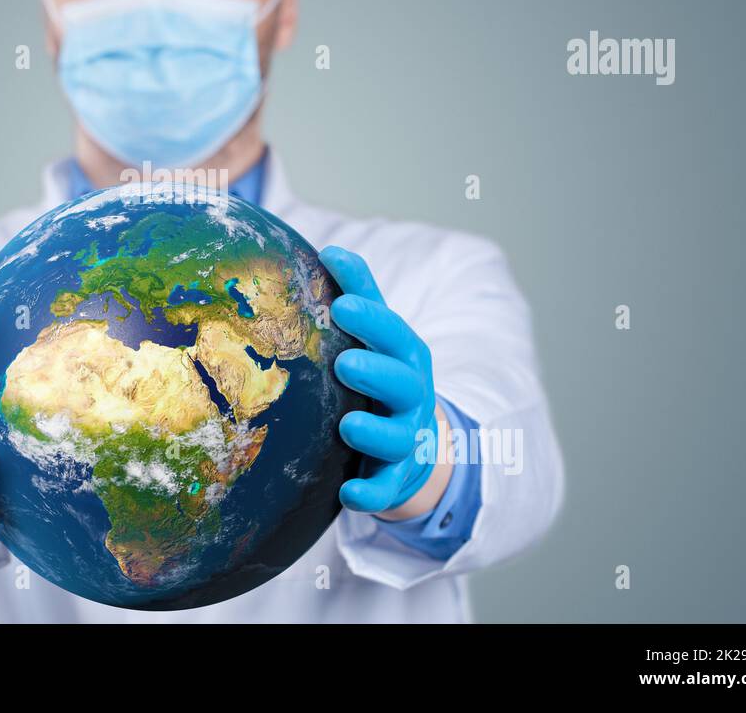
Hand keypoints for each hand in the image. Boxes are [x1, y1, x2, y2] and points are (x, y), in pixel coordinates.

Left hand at [321, 246, 438, 514]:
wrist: (414, 444)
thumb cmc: (383, 375)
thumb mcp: (379, 337)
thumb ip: (359, 294)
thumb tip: (330, 249)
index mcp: (404, 355)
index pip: (392, 333)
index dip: (370, 319)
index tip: (341, 304)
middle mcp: (411, 396)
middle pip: (400, 382)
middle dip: (376, 372)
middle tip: (344, 361)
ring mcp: (407, 438)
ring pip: (396, 437)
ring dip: (373, 431)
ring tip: (348, 425)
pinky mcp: (395, 479)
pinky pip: (385, 490)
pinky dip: (370, 494)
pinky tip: (347, 496)